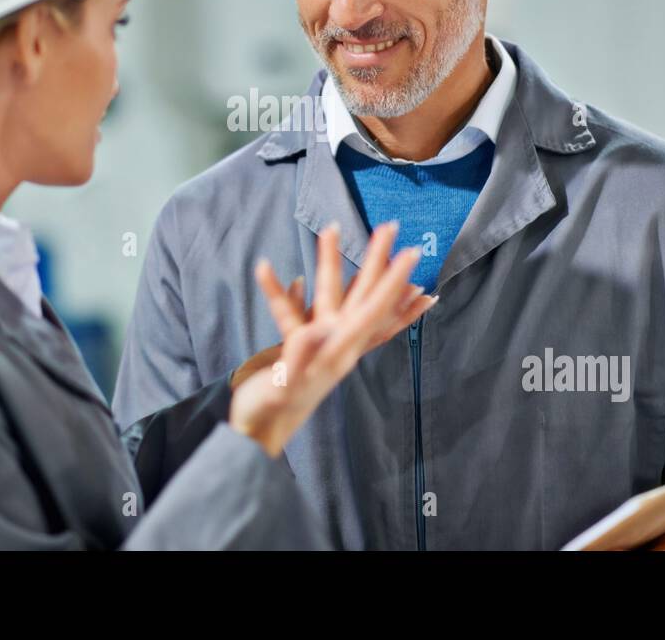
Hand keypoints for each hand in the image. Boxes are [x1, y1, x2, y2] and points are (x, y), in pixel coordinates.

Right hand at [229, 222, 433, 456]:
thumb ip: (298, 357)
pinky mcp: (301, 352)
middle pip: (363, 297)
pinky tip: (296, 282)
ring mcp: (321, 348)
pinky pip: (305, 314)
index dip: (391, 282)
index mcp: (336, 353)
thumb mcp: (281, 385)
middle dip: (376, 262)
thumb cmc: (266, 414)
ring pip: (333, 298)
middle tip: (390, 226)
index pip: (372, 310)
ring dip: (331, 264)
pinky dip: (298, 295)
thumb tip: (316, 329)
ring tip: (332, 230)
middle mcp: (336, 347)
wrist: (255, 438)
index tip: (409, 254)